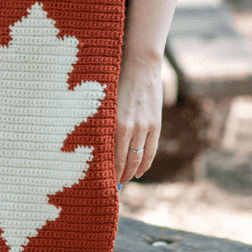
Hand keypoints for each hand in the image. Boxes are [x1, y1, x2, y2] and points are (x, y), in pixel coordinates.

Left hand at [115, 48, 162, 183]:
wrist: (140, 64)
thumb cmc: (115, 79)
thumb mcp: (104, 101)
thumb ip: (103, 120)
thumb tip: (96, 143)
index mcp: (115, 122)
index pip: (113, 157)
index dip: (109, 173)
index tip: (102, 182)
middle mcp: (131, 127)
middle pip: (126, 161)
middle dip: (119, 176)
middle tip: (112, 186)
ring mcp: (145, 127)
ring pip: (138, 159)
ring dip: (131, 173)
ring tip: (124, 181)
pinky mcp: (155, 124)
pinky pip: (151, 150)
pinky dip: (145, 163)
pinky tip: (139, 171)